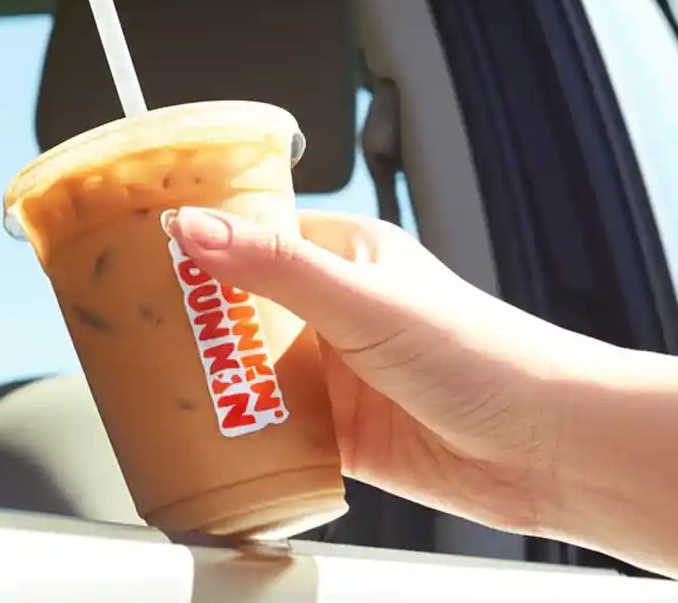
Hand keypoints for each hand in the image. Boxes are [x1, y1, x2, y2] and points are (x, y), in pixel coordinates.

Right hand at [165, 207, 608, 533]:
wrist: (547, 449)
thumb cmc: (484, 356)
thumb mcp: (365, 299)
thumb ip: (275, 267)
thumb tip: (194, 227)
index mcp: (348, 258)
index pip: (254, 236)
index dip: (199, 243)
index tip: (140, 253)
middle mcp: (338, 313)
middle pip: (241, 310)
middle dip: (193, 322)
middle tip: (130, 330)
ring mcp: (338, 376)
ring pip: (250, 372)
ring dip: (214, 381)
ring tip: (155, 385)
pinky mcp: (341, 435)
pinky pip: (271, 430)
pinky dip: (241, 434)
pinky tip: (210, 436)